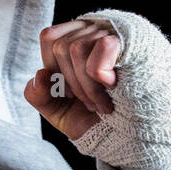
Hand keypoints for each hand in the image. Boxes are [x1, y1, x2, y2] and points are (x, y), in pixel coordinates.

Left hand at [23, 18, 121, 138]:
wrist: (130, 139)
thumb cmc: (96, 120)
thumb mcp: (57, 109)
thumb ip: (38, 94)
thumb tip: (41, 73)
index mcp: (78, 39)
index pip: (50, 36)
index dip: (53, 68)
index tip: (69, 93)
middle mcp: (96, 29)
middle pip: (60, 45)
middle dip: (70, 84)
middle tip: (90, 104)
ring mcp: (116, 33)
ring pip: (76, 48)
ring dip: (87, 87)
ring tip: (103, 103)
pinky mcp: (132, 42)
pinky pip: (102, 48)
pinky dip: (100, 80)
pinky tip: (114, 91)